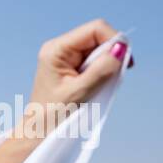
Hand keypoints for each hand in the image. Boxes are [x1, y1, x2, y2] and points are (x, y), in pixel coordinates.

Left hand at [20, 18, 131, 140]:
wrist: (38, 133)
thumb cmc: (53, 116)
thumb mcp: (81, 92)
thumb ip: (102, 69)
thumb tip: (121, 48)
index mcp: (56, 49)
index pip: (95, 29)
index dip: (115, 41)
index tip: (125, 62)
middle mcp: (60, 48)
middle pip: (98, 37)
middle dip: (111, 54)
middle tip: (114, 77)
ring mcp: (65, 57)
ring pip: (98, 49)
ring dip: (107, 64)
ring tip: (101, 85)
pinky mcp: (71, 67)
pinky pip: (95, 60)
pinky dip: (102, 71)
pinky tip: (98, 85)